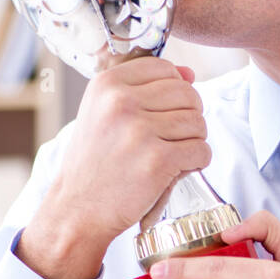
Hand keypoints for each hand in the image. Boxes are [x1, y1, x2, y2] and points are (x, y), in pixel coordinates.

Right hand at [16, 57, 208, 278]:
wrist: (78, 209)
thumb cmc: (96, 161)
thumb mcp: (104, 113)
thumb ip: (144, 88)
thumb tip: (189, 73)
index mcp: (107, 84)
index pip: (166, 69)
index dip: (174, 90)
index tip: (162, 112)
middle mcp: (121, 102)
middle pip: (188, 95)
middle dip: (189, 116)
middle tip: (171, 137)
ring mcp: (140, 131)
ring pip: (198, 123)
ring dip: (193, 141)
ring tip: (171, 154)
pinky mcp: (157, 160)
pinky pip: (201, 151)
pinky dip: (196, 162)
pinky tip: (175, 169)